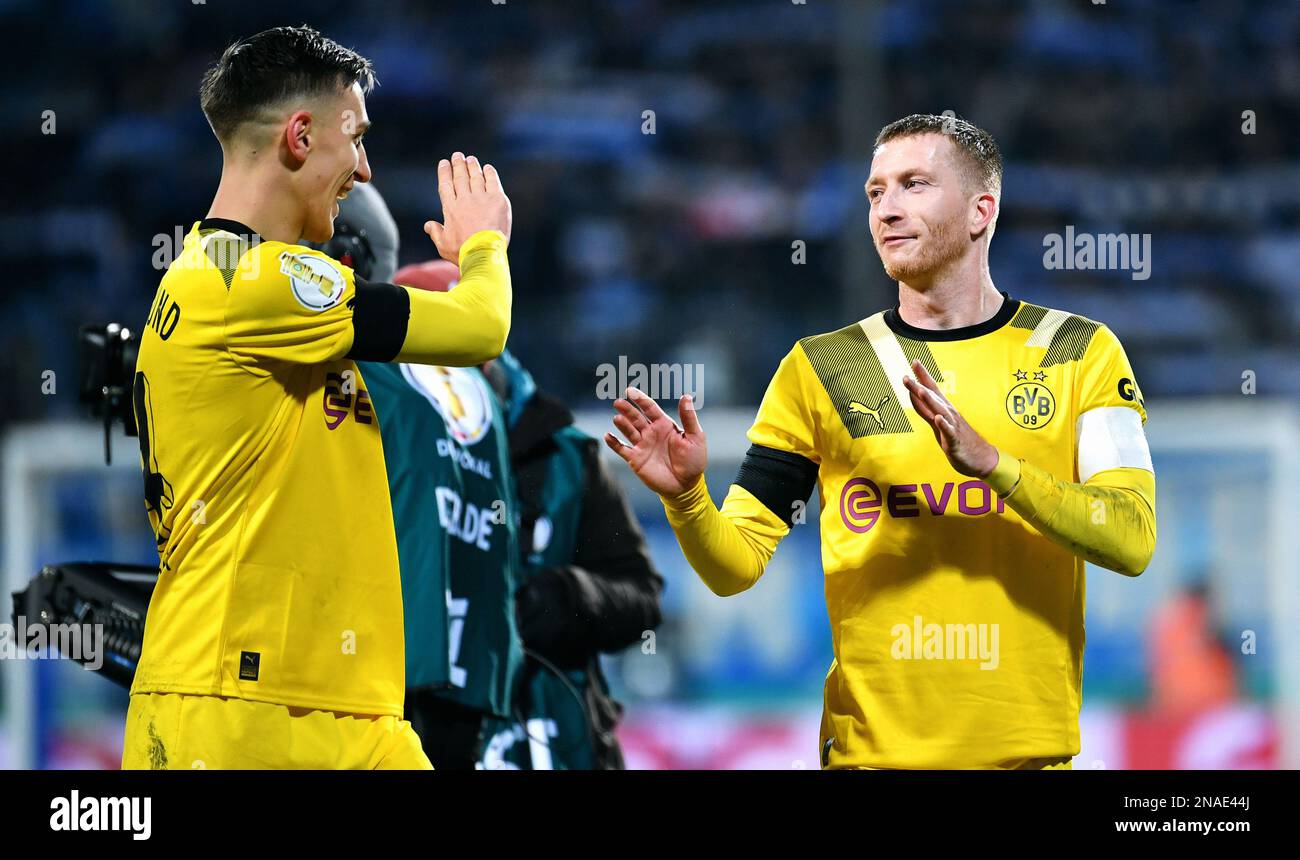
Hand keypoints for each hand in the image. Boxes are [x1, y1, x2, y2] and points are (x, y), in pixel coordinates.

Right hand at [424, 152, 511, 261]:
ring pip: (476, 177)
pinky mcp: (497, 200)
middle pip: (460, 177)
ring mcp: (481, 198)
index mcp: (450, 208)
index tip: (444, 163)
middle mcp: (465, 199)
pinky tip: (488, 168)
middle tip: (457, 155)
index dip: (444, 172)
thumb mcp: (443, 245)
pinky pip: (493, 182)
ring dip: (472, 166)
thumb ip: (435, 233)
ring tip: (471, 159)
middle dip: (458, 164)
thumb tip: (427, 225)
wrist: (484, 253)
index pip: (445, 184)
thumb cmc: (462, 252)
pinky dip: (490, 173)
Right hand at [603, 388, 707, 497]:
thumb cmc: (693, 460)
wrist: (686, 485)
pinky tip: (607, 435)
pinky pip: (622, 449)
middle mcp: (651, 432)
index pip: (649, 408)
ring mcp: (642, 445)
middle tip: (619, 402)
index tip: (630, 391)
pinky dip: (614, 443)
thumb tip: (686, 396)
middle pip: (636, 417)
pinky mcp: (636, 459)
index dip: (640, 399)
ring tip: (617, 418)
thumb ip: (688, 417)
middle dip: (627, 409)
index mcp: (664, 424)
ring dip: (622, 424)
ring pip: (628, 431)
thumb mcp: (695, 437)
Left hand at [902, 359, 998, 477]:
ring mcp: (952, 426)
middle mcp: (948, 414)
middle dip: (919, 386)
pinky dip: (943, 425)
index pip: (931, 388)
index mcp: (943, 409)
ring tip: (920, 390)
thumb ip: (924, 408)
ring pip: (939, 411)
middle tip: (907, 375)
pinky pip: (949, 432)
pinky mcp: (955, 441)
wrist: (980, 458)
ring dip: (930, 400)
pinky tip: (938, 418)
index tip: (914, 361)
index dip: (922, 375)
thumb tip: (912, 393)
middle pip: (932, 397)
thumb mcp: (936, 422)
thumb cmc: (956, 438)